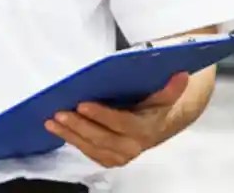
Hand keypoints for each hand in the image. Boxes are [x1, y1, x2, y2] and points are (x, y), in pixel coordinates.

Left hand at [45, 71, 190, 167]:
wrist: (157, 126)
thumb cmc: (154, 107)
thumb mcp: (163, 96)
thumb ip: (171, 88)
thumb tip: (182, 74)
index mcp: (145, 130)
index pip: (121, 123)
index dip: (101, 115)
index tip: (82, 104)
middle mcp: (132, 147)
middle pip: (101, 138)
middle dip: (79, 125)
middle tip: (60, 112)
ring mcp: (120, 155)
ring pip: (91, 147)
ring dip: (69, 134)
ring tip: (51, 121)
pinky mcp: (108, 158)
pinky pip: (88, 151)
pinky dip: (71, 140)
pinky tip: (56, 129)